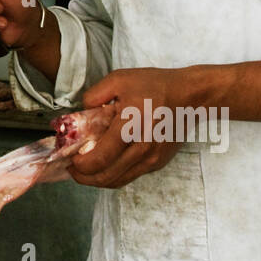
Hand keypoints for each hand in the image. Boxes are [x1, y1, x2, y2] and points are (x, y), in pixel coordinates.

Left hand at [67, 67, 184, 187]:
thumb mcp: (119, 79)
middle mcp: (143, 150)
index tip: (69, 158)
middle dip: (83, 177)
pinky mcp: (157, 163)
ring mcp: (152, 160)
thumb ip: (94, 96)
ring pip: (118, 181)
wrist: (191, 96)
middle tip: (71, 169)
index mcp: (131, 127)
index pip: (99, 158)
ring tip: (84, 170)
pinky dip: (113, 175)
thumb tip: (80, 114)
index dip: (79, 165)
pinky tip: (104, 164)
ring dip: (97, 180)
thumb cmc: (155, 86)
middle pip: (106, 177)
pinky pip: (130, 176)